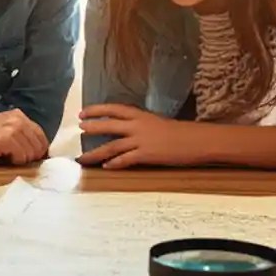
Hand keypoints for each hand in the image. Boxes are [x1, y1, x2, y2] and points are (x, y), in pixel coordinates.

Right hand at [0, 109, 46, 165]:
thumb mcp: (2, 131)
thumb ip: (21, 135)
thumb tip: (39, 150)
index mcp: (17, 114)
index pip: (40, 135)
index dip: (38, 150)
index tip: (30, 158)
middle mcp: (16, 118)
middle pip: (38, 145)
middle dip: (30, 156)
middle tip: (15, 160)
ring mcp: (10, 128)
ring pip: (30, 152)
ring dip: (21, 160)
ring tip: (6, 158)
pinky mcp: (4, 139)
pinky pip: (21, 156)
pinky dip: (14, 161)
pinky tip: (2, 158)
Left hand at [77, 104, 202, 168]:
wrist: (196, 140)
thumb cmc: (180, 132)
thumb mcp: (157, 123)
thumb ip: (141, 125)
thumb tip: (127, 130)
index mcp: (141, 115)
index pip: (114, 109)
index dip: (97, 110)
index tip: (83, 112)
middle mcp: (138, 126)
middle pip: (109, 125)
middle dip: (92, 127)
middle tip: (79, 129)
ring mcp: (141, 141)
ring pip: (112, 145)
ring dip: (96, 152)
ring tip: (83, 156)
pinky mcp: (146, 155)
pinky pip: (125, 159)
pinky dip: (114, 163)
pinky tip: (106, 167)